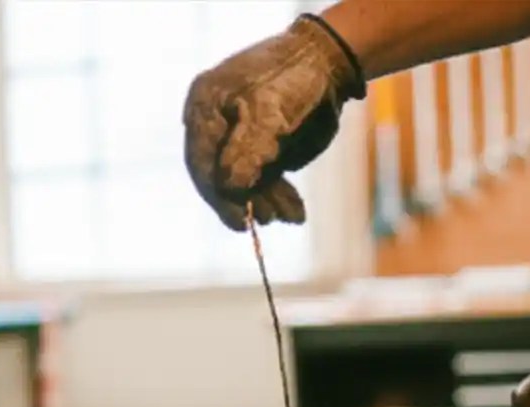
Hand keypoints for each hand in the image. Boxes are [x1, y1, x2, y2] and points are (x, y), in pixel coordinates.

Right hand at [182, 14, 364, 230]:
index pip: (202, 161)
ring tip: (291, 215)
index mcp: (204, 107)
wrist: (327, 61)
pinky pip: (263, 178)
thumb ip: (249, 150)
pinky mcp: (260, 147)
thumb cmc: (294, 78)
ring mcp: (237, 137)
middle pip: (220, 176)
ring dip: (267, 202)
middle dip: (245, 201)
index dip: (219, 195)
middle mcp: (214, 123)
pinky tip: (294, 212)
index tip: (240, 222)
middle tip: (269, 219)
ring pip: (245, 181)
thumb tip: (229, 188)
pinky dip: (279, 196)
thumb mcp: (271, 112)